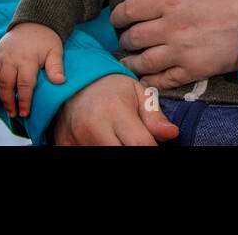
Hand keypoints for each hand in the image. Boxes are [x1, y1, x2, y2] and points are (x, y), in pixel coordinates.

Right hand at [0, 22, 64, 118]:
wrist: (34, 21)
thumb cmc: (47, 39)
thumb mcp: (55, 51)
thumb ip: (56, 66)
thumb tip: (61, 81)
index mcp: (27, 59)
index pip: (24, 84)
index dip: (24, 100)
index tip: (25, 113)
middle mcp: (11, 58)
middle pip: (5, 84)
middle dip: (8, 101)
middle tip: (13, 113)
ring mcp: (1, 55)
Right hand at [48, 73, 179, 145]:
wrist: (75, 81)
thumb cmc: (111, 87)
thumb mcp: (138, 93)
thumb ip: (155, 116)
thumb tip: (172, 134)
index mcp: (116, 111)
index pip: (140, 145)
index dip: (151, 149)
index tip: (152, 144)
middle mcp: (94, 126)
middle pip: (122, 154)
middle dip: (132, 149)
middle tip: (133, 139)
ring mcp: (76, 137)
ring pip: (103, 156)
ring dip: (115, 148)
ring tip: (117, 136)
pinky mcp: (64, 143)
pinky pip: (86, 153)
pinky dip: (97, 148)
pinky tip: (102, 139)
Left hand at [109, 0, 237, 89]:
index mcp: (170, 0)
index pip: (129, 10)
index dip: (117, 15)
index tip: (118, 17)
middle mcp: (170, 29)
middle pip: (132, 38)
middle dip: (124, 38)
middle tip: (125, 38)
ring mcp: (181, 53)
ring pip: (143, 62)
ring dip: (131, 62)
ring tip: (129, 60)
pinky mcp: (194, 71)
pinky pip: (163, 81)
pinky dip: (150, 80)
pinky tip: (146, 77)